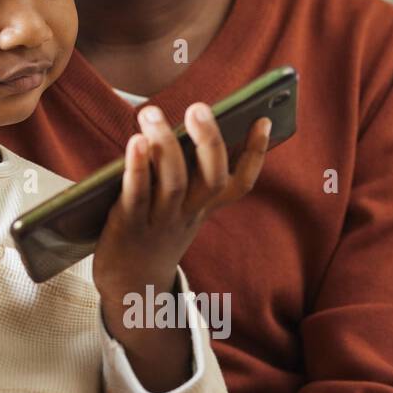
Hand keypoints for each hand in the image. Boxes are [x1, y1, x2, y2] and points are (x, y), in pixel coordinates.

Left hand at [92, 103, 269, 300]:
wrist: (127, 285)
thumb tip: (190, 126)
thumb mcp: (178, 207)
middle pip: (211, 179)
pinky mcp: (128, 227)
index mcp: (203, 207)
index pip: (239, 184)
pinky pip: (136, 196)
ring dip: (165, 146)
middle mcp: (188, 214)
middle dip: (209, 141)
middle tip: (199, 107)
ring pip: (174, 183)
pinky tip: (135, 143)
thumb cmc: (152, 231)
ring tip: (152, 114)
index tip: (264, 120)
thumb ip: (185, 173)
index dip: (255, 154)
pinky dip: (137, 168)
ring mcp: (160, 222)